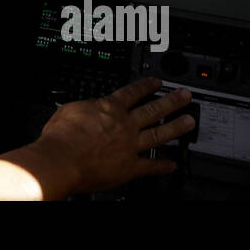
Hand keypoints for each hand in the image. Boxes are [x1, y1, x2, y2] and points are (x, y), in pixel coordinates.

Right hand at [27, 77, 193, 198]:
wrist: (61, 159)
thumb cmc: (60, 136)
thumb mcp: (70, 109)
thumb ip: (85, 107)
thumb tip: (89, 106)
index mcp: (109, 108)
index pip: (133, 92)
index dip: (147, 86)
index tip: (158, 82)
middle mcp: (124, 124)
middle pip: (154, 109)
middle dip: (172, 101)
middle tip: (185, 96)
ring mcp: (130, 146)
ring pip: (159, 133)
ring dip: (176, 127)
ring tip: (189, 121)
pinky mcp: (129, 167)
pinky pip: (150, 166)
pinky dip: (162, 166)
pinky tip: (173, 165)